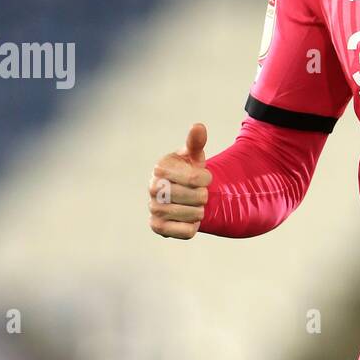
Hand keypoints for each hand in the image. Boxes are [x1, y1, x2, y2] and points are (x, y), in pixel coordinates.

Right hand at [148, 122, 212, 239]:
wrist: (182, 195)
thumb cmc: (188, 171)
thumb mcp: (194, 156)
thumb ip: (196, 142)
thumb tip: (198, 127)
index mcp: (160, 168)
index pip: (197, 178)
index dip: (206, 179)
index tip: (203, 177)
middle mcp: (153, 188)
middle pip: (197, 197)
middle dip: (204, 195)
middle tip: (197, 193)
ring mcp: (154, 209)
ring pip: (194, 214)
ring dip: (200, 211)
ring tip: (193, 205)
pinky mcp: (158, 227)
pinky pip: (186, 232)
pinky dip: (193, 227)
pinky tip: (188, 219)